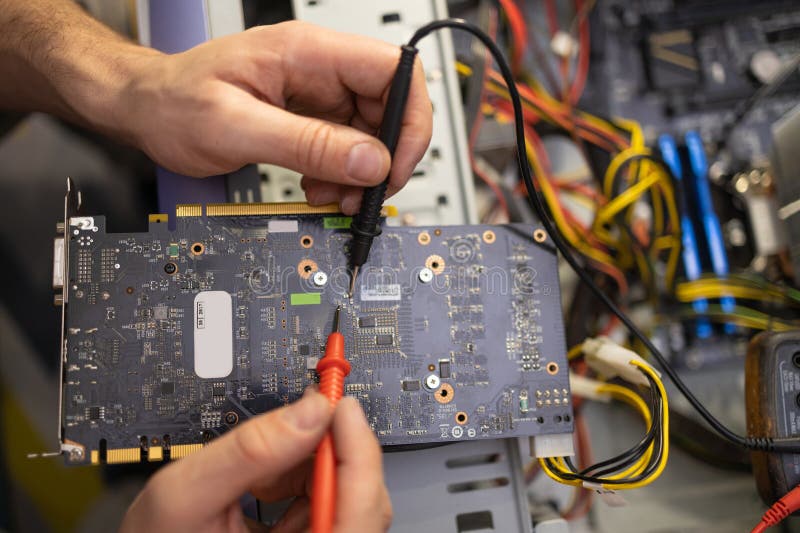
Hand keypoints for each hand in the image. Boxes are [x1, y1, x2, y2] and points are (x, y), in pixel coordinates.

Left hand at [118, 21, 432, 213]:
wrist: (144, 110)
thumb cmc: (174, 103)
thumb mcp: (237, 128)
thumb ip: (308, 145)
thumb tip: (371, 162)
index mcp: (307, 53)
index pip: (394, 70)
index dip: (409, 119)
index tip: (396, 164)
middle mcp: (320, 70)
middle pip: (389, 106)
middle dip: (384, 157)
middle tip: (362, 193)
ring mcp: (317, 94)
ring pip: (371, 133)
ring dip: (360, 173)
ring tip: (330, 195)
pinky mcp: (310, 118)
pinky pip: (346, 147)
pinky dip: (341, 175)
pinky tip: (318, 187)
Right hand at [119, 391, 390, 532]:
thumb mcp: (185, 495)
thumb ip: (248, 451)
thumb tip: (310, 410)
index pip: (359, 514)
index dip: (358, 454)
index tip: (338, 407)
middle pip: (361, 503)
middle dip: (329, 453)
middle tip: (302, 418)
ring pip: (345, 499)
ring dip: (310, 468)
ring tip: (261, 473)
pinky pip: (327, 505)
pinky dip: (301, 482)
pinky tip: (267, 485)